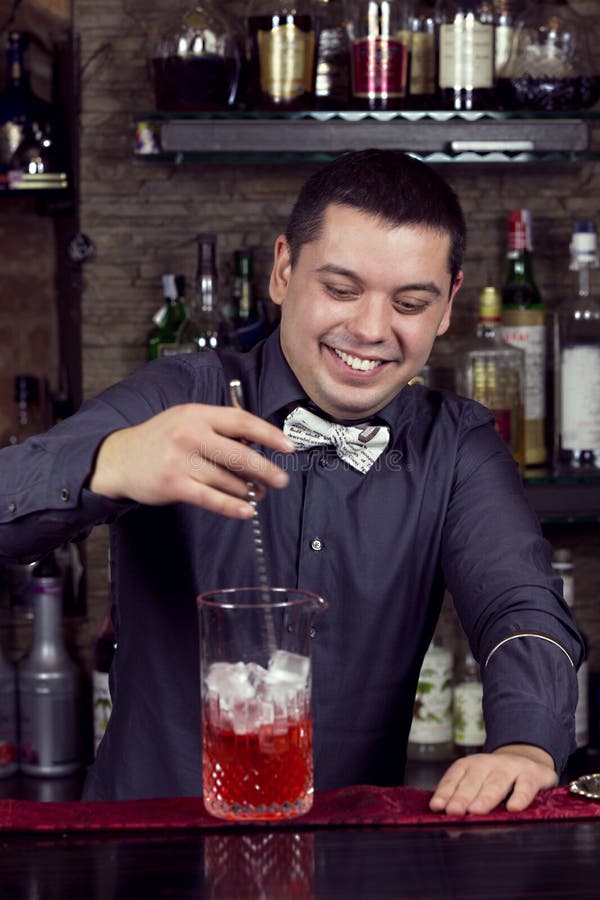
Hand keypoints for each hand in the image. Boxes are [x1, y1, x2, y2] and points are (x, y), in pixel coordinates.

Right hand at [89, 403, 295, 518]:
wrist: (119, 458)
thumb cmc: (160, 439)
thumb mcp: (186, 419)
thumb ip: (218, 427)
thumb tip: (258, 443)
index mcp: (197, 414)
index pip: (241, 421)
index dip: (268, 434)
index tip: (288, 446)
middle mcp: (189, 435)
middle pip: (239, 454)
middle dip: (265, 469)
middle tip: (281, 479)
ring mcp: (180, 461)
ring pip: (227, 479)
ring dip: (247, 490)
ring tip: (257, 494)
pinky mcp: (174, 485)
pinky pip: (211, 498)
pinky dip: (232, 506)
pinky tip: (246, 510)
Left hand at [429, 744, 557, 815]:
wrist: (530, 761)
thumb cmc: (498, 779)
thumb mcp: (479, 782)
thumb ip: (464, 796)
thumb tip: (444, 815)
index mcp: (472, 764)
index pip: (455, 776)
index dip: (445, 791)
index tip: (436, 806)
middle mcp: (489, 763)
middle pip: (473, 780)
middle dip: (462, 796)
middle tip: (453, 811)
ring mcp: (511, 767)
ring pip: (497, 782)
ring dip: (485, 797)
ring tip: (475, 811)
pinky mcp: (532, 775)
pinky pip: (526, 786)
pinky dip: (520, 796)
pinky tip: (513, 808)